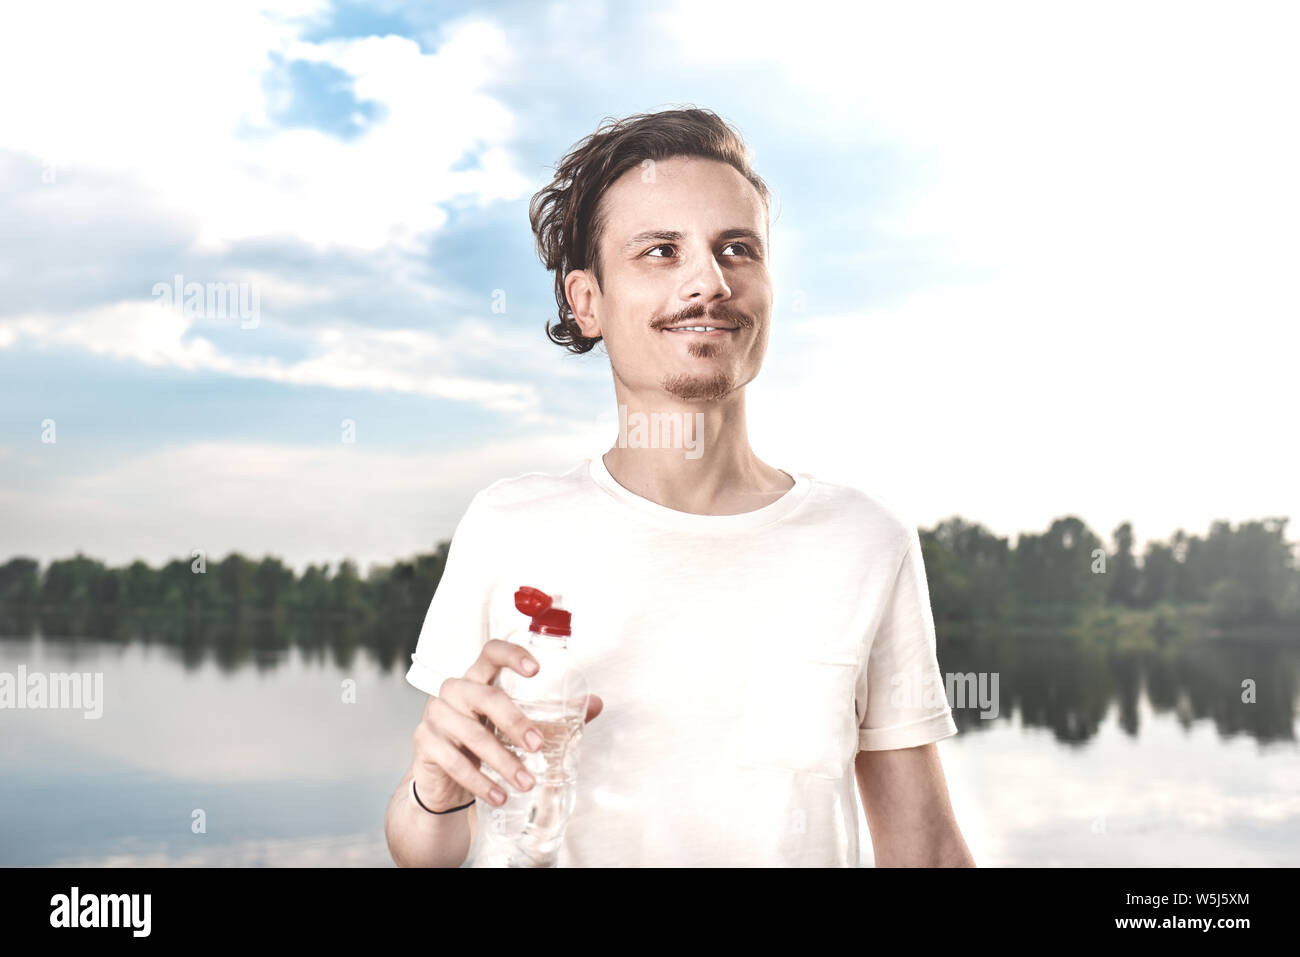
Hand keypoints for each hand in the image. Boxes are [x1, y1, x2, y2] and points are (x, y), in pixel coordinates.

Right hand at [411, 638, 603, 810]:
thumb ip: (553, 715)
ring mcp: (436, 716)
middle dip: (516, 723)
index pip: (491, 652)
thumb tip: (596, 704)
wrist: (443, 778)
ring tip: (527, 782)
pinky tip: (500, 796)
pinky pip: (455, 763)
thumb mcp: (513, 726)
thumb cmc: (483, 741)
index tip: (537, 670)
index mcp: (478, 677)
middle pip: (486, 698)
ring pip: (473, 735)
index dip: (512, 656)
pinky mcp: (425, 745)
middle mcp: (454, 690)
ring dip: (503, 762)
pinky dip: (481, 783)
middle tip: (539, 746)